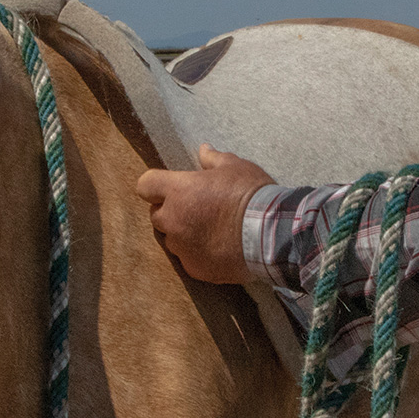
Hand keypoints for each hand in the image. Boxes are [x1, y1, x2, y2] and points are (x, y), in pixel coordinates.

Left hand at [136, 144, 274, 284]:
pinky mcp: (195, 268)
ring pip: (172, 239)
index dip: (155, 185)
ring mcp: (182, 247)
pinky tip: (218, 248)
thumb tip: (204, 149)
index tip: (168, 187)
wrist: (273, 234)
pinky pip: (188, 259)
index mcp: (178, 190)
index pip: (145, 185)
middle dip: (170, 210)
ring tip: (210, 230)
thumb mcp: (235, 167)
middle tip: (195, 208)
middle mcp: (173, 220)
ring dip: (183, 233)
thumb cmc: (252, 194)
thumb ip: (213, 159)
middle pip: (156, 215)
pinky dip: (198, 254)